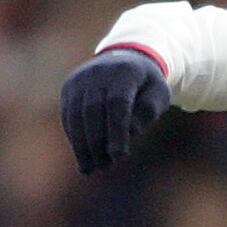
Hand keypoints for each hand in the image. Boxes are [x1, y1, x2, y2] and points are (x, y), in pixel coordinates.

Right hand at [59, 48, 171, 173]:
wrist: (123, 57)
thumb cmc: (145, 84)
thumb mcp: (158, 93)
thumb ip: (148, 110)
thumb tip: (130, 132)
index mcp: (124, 71)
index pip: (117, 102)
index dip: (117, 131)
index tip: (119, 156)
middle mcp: (98, 72)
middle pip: (93, 110)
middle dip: (97, 142)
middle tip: (105, 167)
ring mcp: (80, 78)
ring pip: (75, 114)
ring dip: (81, 145)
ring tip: (90, 169)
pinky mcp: (68, 87)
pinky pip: (68, 115)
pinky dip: (74, 137)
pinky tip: (82, 156)